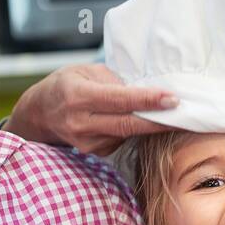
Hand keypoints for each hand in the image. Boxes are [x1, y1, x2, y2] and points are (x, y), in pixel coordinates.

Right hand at [3, 64, 174, 155]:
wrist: (40, 114)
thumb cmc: (65, 86)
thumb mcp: (84, 72)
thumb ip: (114, 81)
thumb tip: (144, 91)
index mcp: (78, 96)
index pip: (119, 100)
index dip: (148, 100)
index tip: (172, 99)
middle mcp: (80, 122)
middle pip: (128, 125)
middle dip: (159, 121)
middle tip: (184, 114)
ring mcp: (87, 142)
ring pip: (127, 134)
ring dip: (149, 125)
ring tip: (166, 113)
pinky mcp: (94, 152)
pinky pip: (122, 140)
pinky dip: (133, 130)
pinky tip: (135, 120)